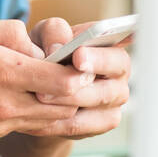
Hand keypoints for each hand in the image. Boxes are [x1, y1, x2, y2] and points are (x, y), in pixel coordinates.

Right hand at [0, 17, 108, 149]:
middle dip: (71, 93)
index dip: (80, 73)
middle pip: (62, 108)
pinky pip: (11, 128)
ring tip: (40, 87)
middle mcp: (3, 106)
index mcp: (4, 73)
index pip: (65, 82)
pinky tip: (0, 99)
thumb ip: (10, 33)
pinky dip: (16, 115)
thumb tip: (37, 45)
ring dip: (48, 106)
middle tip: (67, 76)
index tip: (80, 63)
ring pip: (40, 122)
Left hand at [24, 17, 131, 139]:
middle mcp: (119, 71)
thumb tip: (58, 47)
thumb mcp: (44, 36)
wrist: (42, 89)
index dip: (98, 56)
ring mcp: (116, 97)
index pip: (114, 48)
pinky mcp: (105, 121)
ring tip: (39, 96)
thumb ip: (53, 32)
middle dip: (81, 80)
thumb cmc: (46, 53)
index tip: (77, 57)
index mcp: (110, 44)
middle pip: (111, 79)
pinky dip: (59, 121)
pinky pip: (84, 124)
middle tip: (54, 81)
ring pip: (97, 101)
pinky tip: (39, 117)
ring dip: (67, 100)